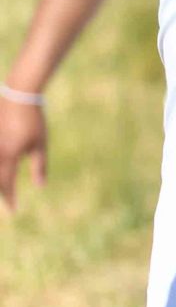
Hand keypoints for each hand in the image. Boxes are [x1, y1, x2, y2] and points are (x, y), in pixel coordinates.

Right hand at [0, 96, 45, 210]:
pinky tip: (3, 170)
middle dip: (1, 191)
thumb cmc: (34, 120)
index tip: (14, 210)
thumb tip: (40, 186)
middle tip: (8, 201)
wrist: (18, 96)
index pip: (7, 184)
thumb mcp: (40, 144)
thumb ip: (39, 166)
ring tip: (4, 188)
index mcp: (9, 156)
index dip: (10, 198)